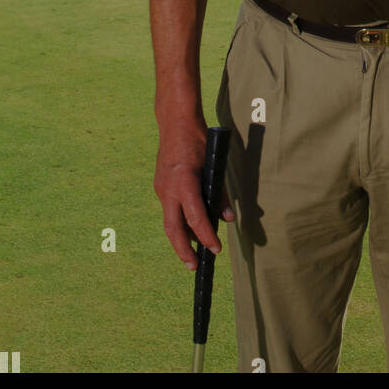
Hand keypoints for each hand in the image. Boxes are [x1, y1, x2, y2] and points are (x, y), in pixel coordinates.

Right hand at [154, 120, 234, 268]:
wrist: (175, 121)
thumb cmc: (198, 139)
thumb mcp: (215, 163)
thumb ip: (221, 193)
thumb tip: (228, 218)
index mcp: (183, 182)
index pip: (195, 217)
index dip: (204, 236)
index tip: (214, 249)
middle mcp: (168, 189)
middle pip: (173, 228)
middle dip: (183, 250)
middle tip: (195, 266)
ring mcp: (161, 188)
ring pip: (169, 221)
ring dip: (180, 239)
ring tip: (193, 253)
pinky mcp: (160, 186)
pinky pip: (169, 210)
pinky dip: (179, 222)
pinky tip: (190, 228)